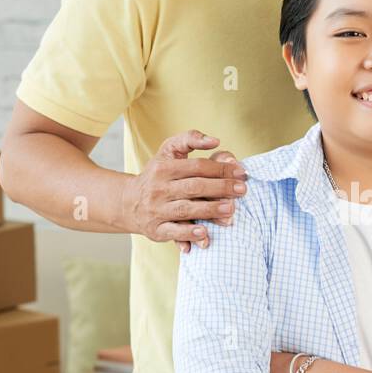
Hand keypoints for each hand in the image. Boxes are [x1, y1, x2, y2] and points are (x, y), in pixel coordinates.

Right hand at [120, 130, 247, 252]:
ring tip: (230, 210)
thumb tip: (215, 141)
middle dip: (220, 188)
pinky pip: (173, 232)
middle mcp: (159, 188)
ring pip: (186, 210)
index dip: (220, 169)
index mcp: (164, 168)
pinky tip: (205, 233)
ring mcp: (156, 210)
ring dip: (210, 210)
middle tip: (242, 190)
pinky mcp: (156, 229)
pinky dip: (189, 233)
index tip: (241, 173)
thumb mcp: (169, 151)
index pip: (197, 167)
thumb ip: (190, 139)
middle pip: (194, 187)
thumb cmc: (158, 174)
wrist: (129, 202)